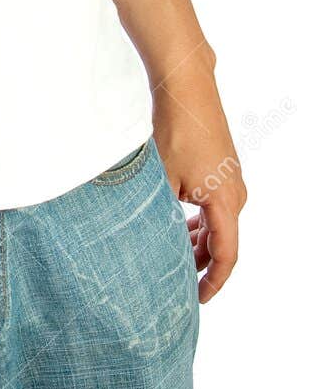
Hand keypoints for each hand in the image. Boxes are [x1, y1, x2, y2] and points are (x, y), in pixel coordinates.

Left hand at [152, 59, 247, 304]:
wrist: (186, 88)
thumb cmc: (173, 132)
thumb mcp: (161, 181)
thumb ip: (163, 217)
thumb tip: (152, 246)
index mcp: (226, 203)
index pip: (225, 255)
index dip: (213, 283)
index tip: (197, 300)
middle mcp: (236, 194)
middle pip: (220, 241)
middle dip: (196, 261)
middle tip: (170, 278)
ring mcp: (230, 179)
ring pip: (215, 223)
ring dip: (193, 238)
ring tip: (165, 249)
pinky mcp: (221, 167)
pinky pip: (212, 204)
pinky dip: (195, 218)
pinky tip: (172, 221)